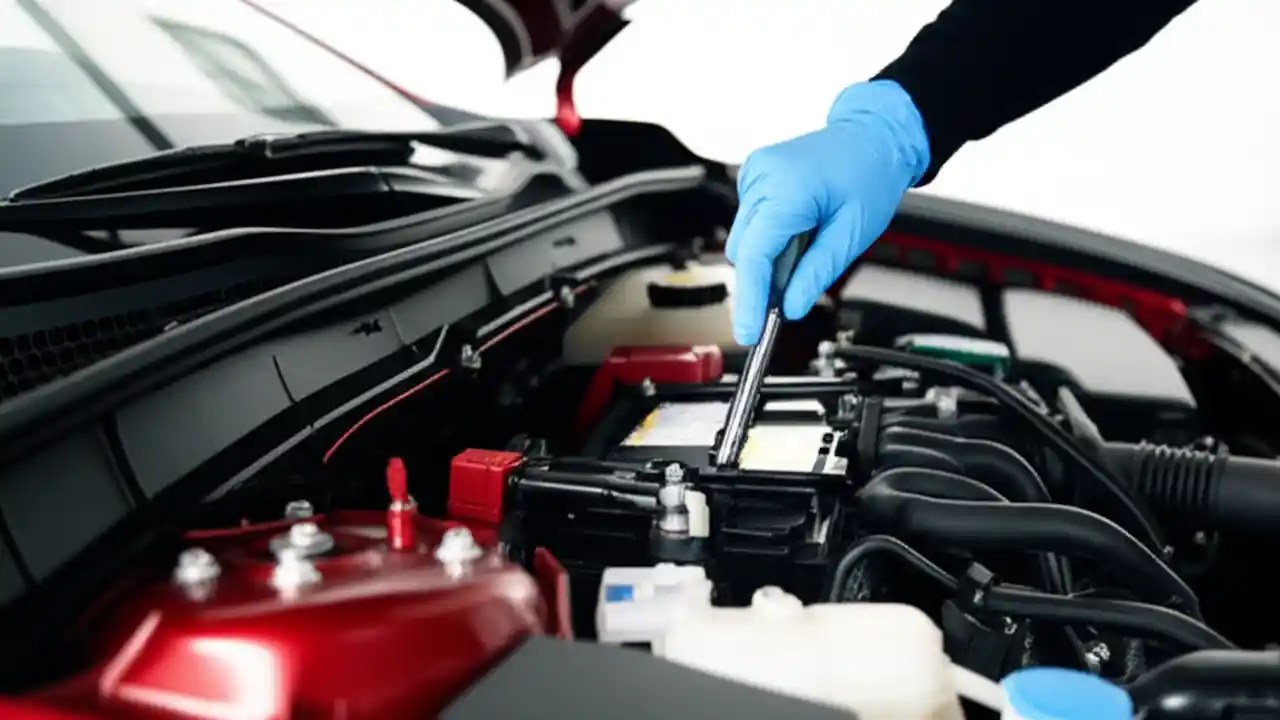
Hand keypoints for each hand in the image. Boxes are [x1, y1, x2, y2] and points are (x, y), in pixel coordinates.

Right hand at [726, 80, 930, 344]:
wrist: (872, 135)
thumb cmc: (869, 173)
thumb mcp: (852, 233)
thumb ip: (817, 272)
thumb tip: (790, 307)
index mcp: (787, 189)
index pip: (755, 256)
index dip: (751, 300)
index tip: (749, 332)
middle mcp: (762, 177)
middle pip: (745, 252)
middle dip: (763, 282)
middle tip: (787, 302)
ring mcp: (754, 175)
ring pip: (746, 241)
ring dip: (769, 260)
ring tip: (806, 251)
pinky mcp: (754, 178)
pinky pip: (752, 224)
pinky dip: (770, 240)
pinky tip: (797, 234)